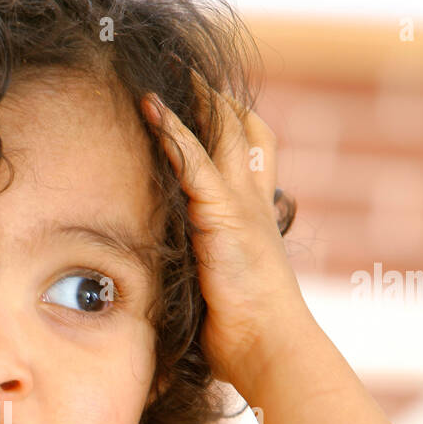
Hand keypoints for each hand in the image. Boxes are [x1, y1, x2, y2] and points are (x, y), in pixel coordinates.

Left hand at [140, 81, 312, 392]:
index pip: (254, 157)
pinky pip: (194, 163)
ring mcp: (241, 207)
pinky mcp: (221, 216)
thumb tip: (189, 286)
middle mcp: (255, 204)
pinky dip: (173, 133)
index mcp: (258, 220)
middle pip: (244, 134)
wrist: (270, 347)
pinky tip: (153, 111)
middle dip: (218, 103)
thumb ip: (210, 272)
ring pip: (222, 136)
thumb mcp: (225, 291)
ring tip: (163, 80)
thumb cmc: (246, 334)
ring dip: (193, 104)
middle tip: (191, 76)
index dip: (238, 128)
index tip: (214, 107)